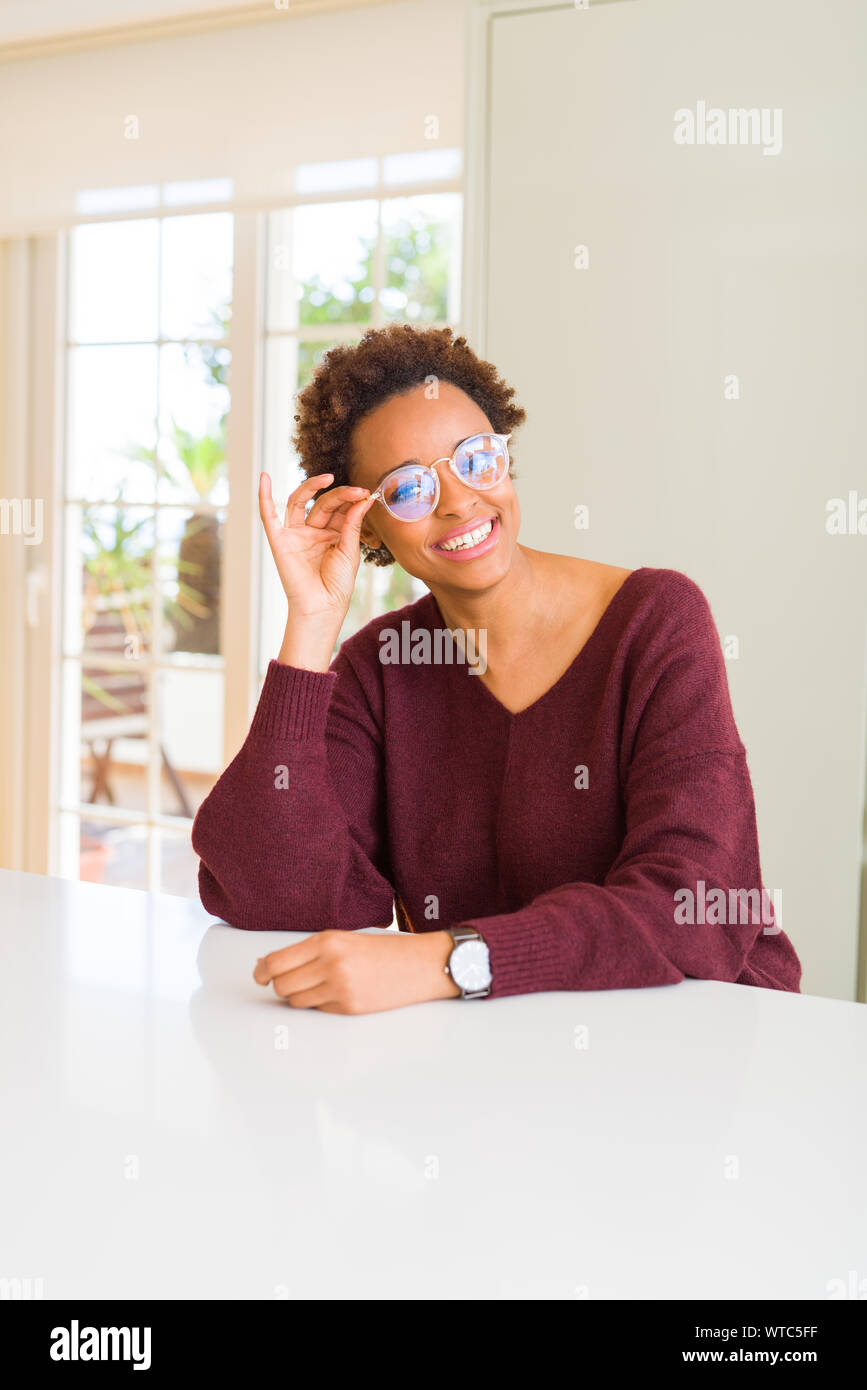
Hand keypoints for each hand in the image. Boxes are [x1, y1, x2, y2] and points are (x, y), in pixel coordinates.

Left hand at [252, 929, 459, 1013]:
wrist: (420, 965)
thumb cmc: (384, 951)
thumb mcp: (344, 939)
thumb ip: (309, 951)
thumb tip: (268, 965)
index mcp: (327, 941)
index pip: (277, 962)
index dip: (262, 971)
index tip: (259, 974)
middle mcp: (331, 964)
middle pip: (282, 986)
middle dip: (281, 986)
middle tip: (289, 982)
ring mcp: (340, 988)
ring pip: (297, 1002)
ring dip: (301, 997)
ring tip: (319, 986)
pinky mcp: (349, 1008)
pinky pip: (318, 1011)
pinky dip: (321, 1005)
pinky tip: (338, 993)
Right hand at [258, 470, 376, 621]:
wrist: (323, 607)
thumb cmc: (337, 584)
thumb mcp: (349, 551)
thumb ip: (352, 524)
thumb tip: (362, 499)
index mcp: (331, 533)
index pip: (339, 508)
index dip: (351, 499)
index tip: (366, 493)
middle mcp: (312, 531)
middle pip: (323, 503)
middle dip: (340, 495)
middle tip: (357, 491)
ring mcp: (295, 534)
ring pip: (299, 502)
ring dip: (312, 487)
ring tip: (329, 478)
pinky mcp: (279, 541)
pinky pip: (269, 516)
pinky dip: (265, 497)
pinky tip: (264, 478)